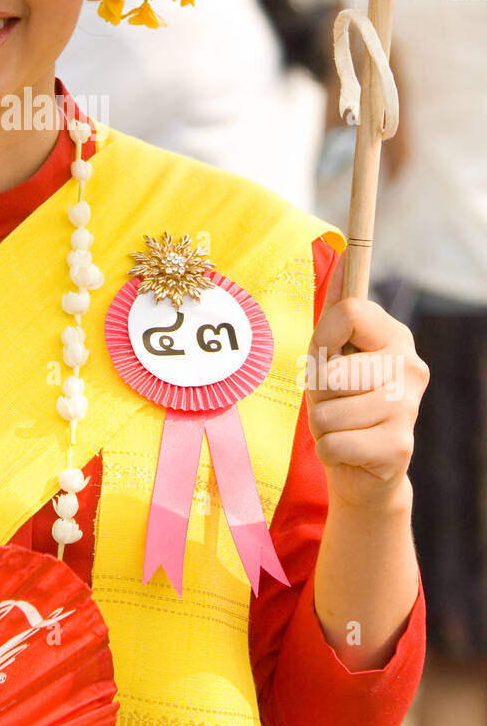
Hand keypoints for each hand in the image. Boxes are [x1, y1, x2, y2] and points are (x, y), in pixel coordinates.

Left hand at [304, 260, 428, 511]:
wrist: (365, 470)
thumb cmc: (344, 401)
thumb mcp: (334, 352)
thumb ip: (337, 309)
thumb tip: (341, 255)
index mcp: (395, 336)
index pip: (348, 312)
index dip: (322, 338)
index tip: (326, 356)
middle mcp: (409, 367)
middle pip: (331, 369)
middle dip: (316, 392)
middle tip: (333, 402)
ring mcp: (407, 408)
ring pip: (327, 412)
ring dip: (321, 426)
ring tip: (341, 427)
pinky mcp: (399, 447)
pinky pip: (333, 443)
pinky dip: (328, 452)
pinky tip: (349, 450)